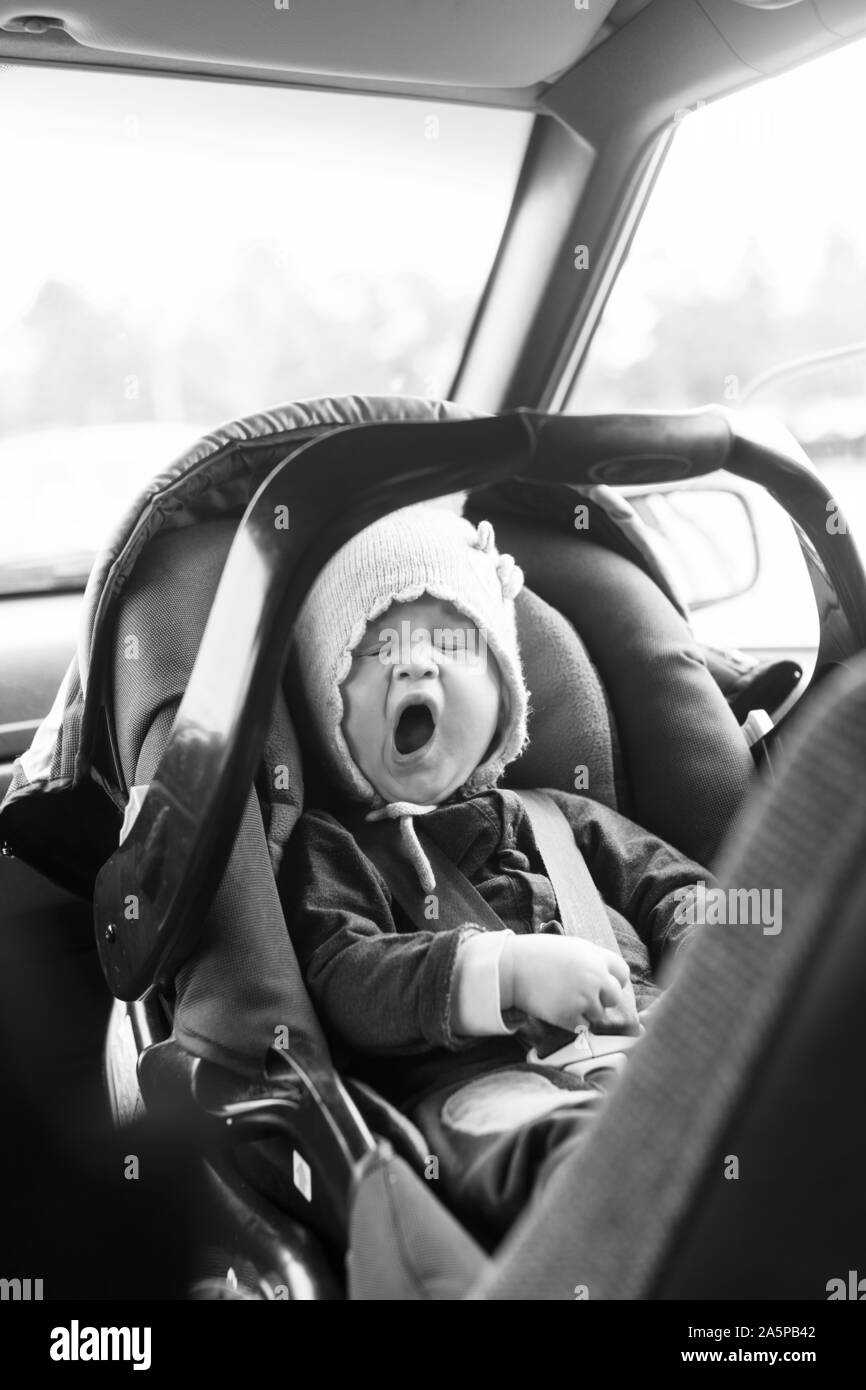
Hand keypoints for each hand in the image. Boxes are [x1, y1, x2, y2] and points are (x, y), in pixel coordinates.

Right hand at [501, 934, 632, 1032]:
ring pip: (598, 1015)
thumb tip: (607, 977)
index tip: (603, 986)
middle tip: (583, 998)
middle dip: (601, 1000)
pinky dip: (571, 1022)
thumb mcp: (570, 946)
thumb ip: (592, 959)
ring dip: (585, 1012)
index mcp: (595, 956)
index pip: (622, 974)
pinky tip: (556, 1009)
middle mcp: (595, 977)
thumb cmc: (537, 954)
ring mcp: (584, 998)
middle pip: (614, 997)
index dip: (613, 981)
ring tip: (563, 1000)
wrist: (511, 968)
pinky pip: (582, 1027)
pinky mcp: (571, 1016)